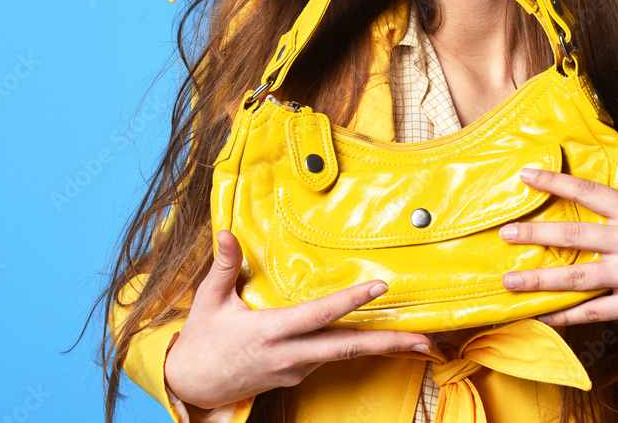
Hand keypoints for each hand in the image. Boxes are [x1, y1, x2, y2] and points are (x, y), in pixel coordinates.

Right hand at [164, 230, 431, 408]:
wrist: (191, 386)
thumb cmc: (202, 340)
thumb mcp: (209, 301)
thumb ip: (224, 266)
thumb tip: (225, 231)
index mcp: (269, 332)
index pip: (318, 315)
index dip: (349, 301)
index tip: (379, 288)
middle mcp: (288, 356)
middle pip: (346, 349)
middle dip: (388, 344)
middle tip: (425, 340)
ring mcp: (294, 370)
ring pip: (342, 355)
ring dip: (379, 347)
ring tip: (416, 341)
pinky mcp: (296, 377)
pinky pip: (329, 358)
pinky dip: (355, 348)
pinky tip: (379, 341)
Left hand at [498, 134, 617, 373]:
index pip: (589, 191)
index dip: (555, 182)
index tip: (525, 177)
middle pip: (575, 236)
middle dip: (535, 234)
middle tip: (505, 233)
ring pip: (579, 277)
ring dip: (540, 279)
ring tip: (508, 280)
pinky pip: (594, 310)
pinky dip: (567, 314)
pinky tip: (542, 314)